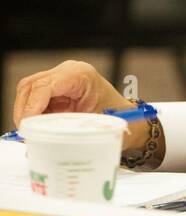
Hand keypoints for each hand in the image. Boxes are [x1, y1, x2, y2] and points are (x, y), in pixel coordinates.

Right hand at [13, 61, 145, 151]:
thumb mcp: (96, 124)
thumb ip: (69, 130)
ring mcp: (61, 77)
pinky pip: (36, 98)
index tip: (26, 126)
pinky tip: (37, 128)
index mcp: (81, 75)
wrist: (131, 117)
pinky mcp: (57, 87)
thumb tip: (40, 144)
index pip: (45, 86)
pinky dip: (32, 114)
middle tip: (24, 133)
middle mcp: (68, 71)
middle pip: (31, 85)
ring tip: (30, 133)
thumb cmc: (120, 119)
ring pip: (29, 91)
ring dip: (25, 112)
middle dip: (23, 110)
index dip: (31, 106)